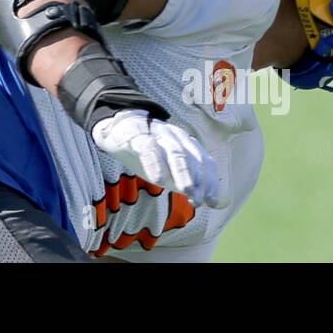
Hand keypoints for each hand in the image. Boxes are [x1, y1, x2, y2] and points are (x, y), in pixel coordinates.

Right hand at [91, 109, 227, 207]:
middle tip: (199, 200)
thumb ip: (189, 183)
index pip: (205, 161)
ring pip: (174, 151)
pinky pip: (149, 147)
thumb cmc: (147, 153)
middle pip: (192, 157)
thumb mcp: (169, 170)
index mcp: (186, 144)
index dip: (210, 181)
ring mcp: (156, 134)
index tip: (212, 201)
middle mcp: (175, 136)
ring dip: (183, 173)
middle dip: (199, 180)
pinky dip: (155, 163)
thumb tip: (216, 203)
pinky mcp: (136, 135)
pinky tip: (158, 181)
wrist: (116, 130)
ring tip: (187, 193)